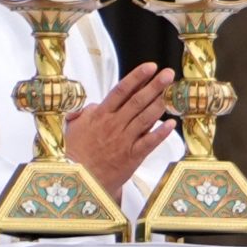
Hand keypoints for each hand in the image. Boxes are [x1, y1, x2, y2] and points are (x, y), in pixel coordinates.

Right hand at [62, 62, 177, 190]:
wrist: (79, 179)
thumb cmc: (75, 153)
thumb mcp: (74, 127)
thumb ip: (86, 113)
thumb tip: (95, 105)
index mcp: (100, 115)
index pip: (121, 90)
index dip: (137, 77)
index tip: (150, 66)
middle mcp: (114, 124)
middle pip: (137, 101)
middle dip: (155, 86)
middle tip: (168, 74)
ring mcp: (124, 140)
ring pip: (145, 118)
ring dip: (160, 104)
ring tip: (172, 92)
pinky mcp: (132, 156)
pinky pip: (149, 142)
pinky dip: (161, 133)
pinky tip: (172, 123)